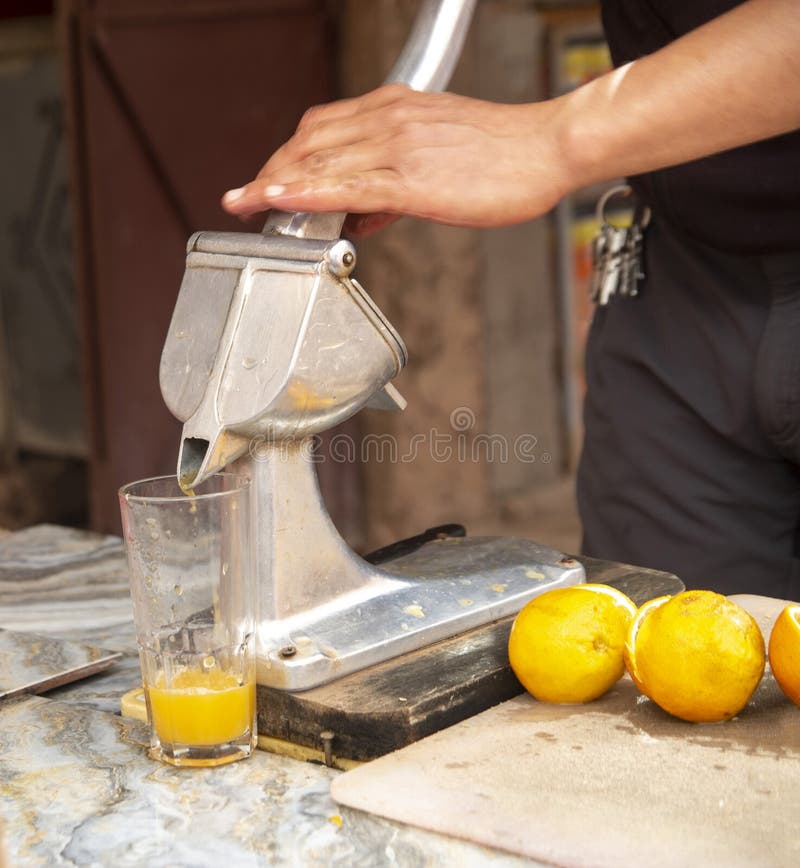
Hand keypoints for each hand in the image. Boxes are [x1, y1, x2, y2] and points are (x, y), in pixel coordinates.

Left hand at [221, 84, 571, 230]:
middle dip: (272, 171)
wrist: (547, 147)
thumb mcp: (439, 153)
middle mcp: (388, 118)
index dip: (287, 154)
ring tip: (246, 205)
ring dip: (275, 183)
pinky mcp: (412, 178)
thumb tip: (369, 209)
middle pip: (309, 140)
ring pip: (319, 161)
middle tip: (249, 200)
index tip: (267, 177)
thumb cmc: (503, 152)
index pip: (321, 126)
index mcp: (393, 108)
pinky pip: (346, 185)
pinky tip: (279, 200)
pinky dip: (306, 192)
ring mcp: (397, 146)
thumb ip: (397, 176)